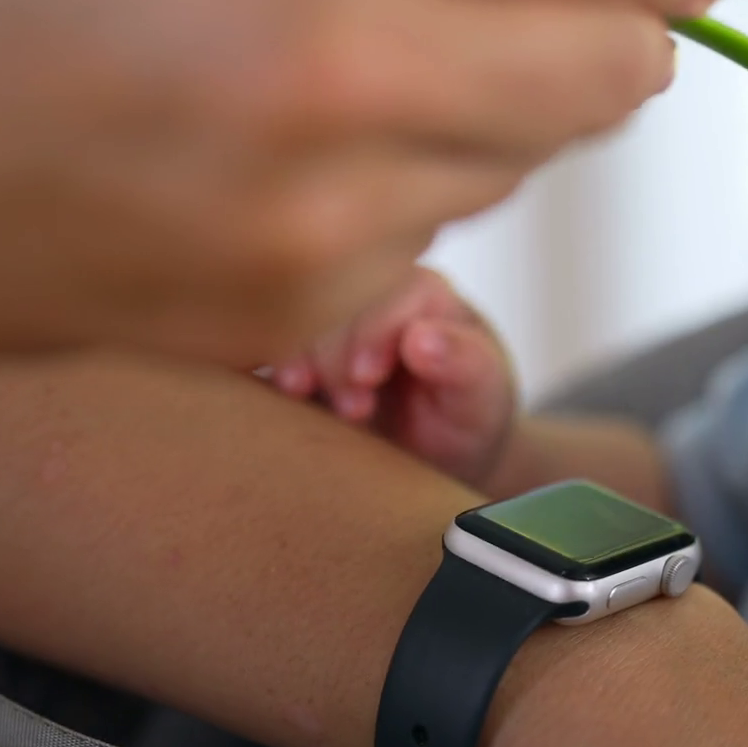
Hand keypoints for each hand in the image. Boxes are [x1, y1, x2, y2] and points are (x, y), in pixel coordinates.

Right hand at [268, 266, 514, 482]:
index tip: (368, 378)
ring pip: (293, 319)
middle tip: (349, 409)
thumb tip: (419, 338)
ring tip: (303, 398)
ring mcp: (329, 323)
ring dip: (293, 358)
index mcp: (422, 292)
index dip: (373, 331)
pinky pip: (267, 345)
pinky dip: (263, 368)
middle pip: (333, 301)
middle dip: (330, 352)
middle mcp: (371, 296)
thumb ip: (466, 363)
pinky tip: (273, 395)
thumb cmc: (469, 416)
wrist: (437, 455)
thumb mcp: (484, 396)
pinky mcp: (298, 351)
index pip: (388, 292)